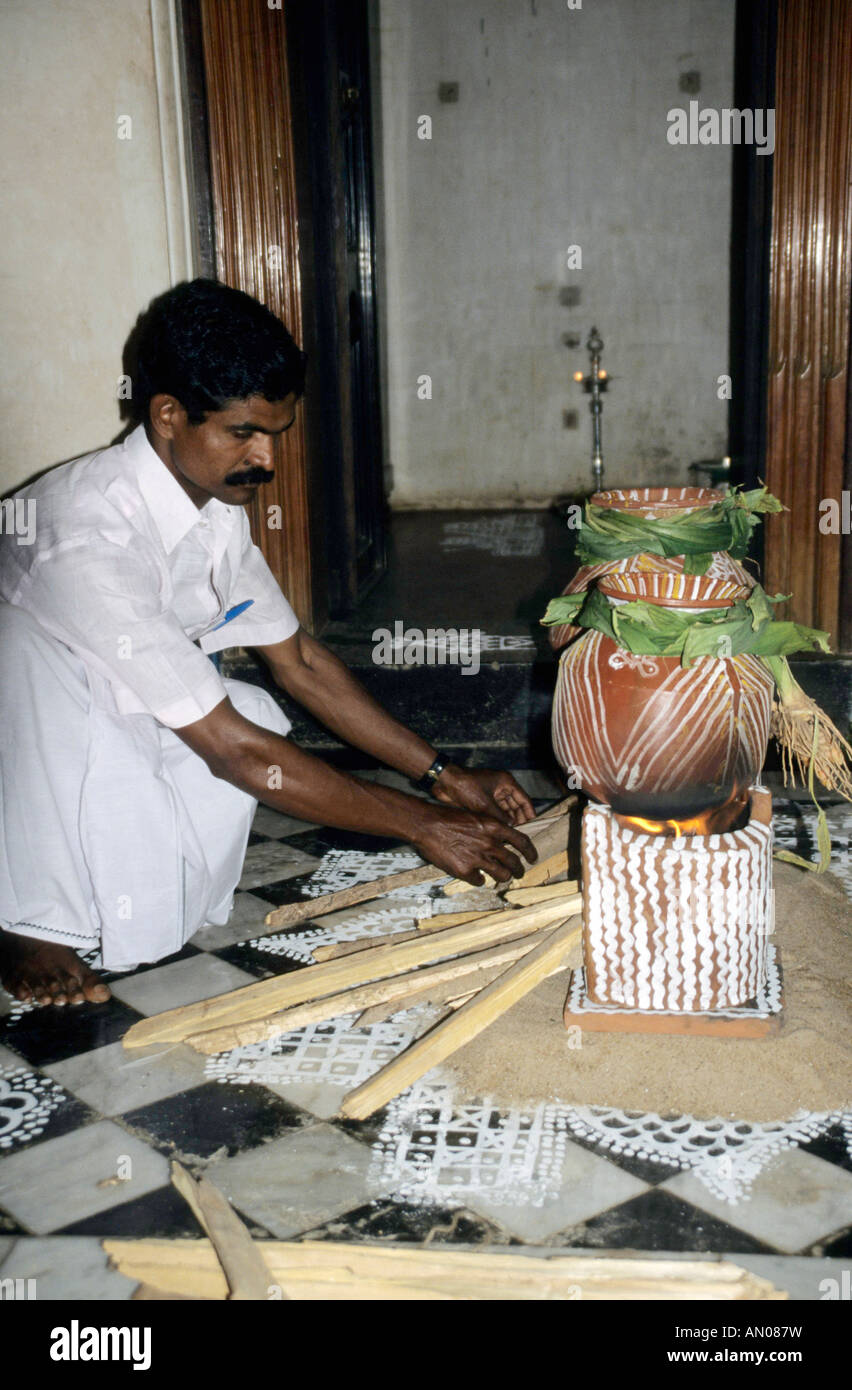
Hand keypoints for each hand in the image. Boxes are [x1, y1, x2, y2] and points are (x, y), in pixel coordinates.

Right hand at [410, 803, 536, 885]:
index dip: (530, 852)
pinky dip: (478, 879)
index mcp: (494, 827)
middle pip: (514, 862)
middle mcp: (490, 844)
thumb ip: (490, 830)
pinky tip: (474, 875)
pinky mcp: (465, 871)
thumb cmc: (448, 817)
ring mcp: (478, 859)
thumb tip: (501, 842)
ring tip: (500, 877)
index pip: (522, 842)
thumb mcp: (476, 817)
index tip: (533, 858)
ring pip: (501, 875)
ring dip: (502, 877)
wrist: (427, 825)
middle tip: (519, 873)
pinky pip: (479, 880)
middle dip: (519, 870)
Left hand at [431, 765, 535, 825]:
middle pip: (516, 805)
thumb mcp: (484, 803)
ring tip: (512, 835)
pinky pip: (495, 812)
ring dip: (509, 820)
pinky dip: (499, 820)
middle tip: (522, 833)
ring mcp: (492, 794)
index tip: (533, 824)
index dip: (529, 812)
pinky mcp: (483, 800)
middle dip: (519, 818)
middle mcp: (501, 788)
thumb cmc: (465, 786)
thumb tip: (509, 829)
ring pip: (506, 810)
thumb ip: (499, 817)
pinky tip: (501, 831)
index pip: (523, 798)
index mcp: (505, 782)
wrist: (445, 782)